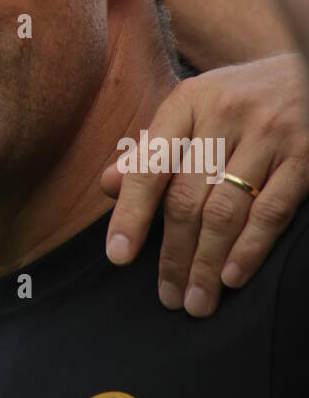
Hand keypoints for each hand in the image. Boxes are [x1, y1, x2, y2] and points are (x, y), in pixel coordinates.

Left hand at [101, 54, 308, 315]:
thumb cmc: (245, 97)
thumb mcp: (197, 106)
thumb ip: (154, 145)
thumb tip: (108, 185)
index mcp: (189, 101)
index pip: (151, 165)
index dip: (131, 214)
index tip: (118, 256)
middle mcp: (226, 114)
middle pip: (187, 197)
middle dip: (172, 253)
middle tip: (167, 296)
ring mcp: (269, 135)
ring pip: (226, 211)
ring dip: (206, 263)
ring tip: (196, 301)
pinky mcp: (306, 156)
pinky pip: (271, 212)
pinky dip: (249, 249)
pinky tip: (232, 278)